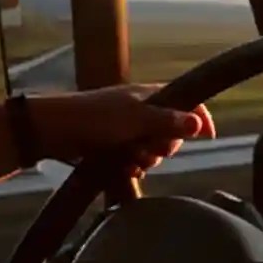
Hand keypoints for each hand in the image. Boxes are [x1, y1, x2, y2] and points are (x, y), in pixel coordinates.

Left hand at [28, 84, 215, 175]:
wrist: (55, 130)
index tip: (207, 137)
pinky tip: (120, 167)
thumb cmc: (97, 118)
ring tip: (127, 157)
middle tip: (147, 146)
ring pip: (155, 151)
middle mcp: (146, 111)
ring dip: (145, 159)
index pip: (189, 104)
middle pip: (174, 135)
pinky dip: (131, 166)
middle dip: (163, 146)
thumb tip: (199, 124)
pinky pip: (137, 161)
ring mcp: (131, 129)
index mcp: (154, 96)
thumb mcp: (136, 118)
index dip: (200, 119)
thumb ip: (168, 121)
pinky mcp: (118, 146)